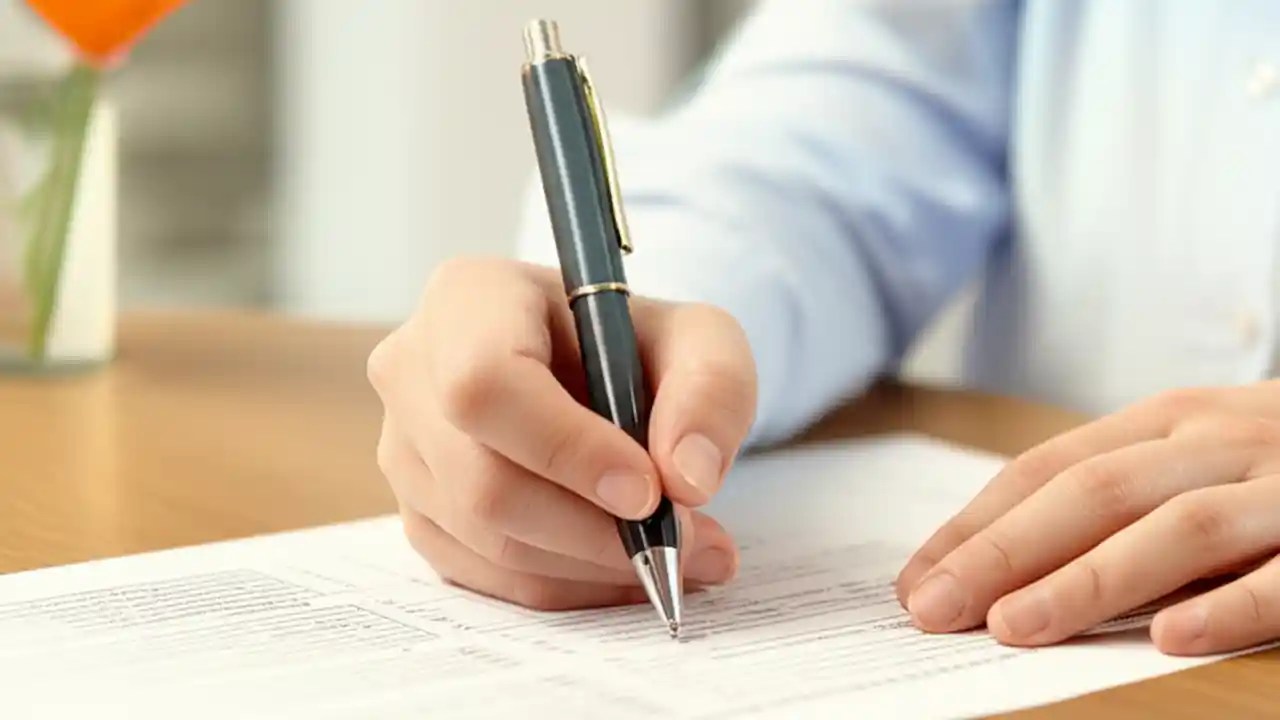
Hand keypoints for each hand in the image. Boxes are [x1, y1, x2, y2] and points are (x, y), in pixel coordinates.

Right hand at [367, 258, 755, 609]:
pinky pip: (483, 575)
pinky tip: (624, 567)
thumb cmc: (638, 346)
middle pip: (481, 478)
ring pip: (486, 538)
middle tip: (682, 541)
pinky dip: (566, 585)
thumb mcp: (701, 339)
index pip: (486, 382)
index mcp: (469, 298)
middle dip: (592, 529)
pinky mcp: (420, 513)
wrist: (603, 374)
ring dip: (591, 564)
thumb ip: (712, 391)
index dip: (565, 448)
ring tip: (678, 554)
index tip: (647, 490)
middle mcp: (414, 370)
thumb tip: (687, 480)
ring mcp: (404, 449)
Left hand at [896, 381, 1279, 655]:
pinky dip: (1232, 604)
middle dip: (1003, 551)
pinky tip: (1173, 639)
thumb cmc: (1271, 462)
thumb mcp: (1188, 454)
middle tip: (934, 609)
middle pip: (1092, 491)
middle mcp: (1216, 440)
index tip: (916, 579)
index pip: (1046, 468)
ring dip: (1090, 579)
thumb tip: (992, 560)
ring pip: (1177, 527)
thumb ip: (1109, 495)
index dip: (976, 524)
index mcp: (1164, 420)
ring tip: (1015, 626)